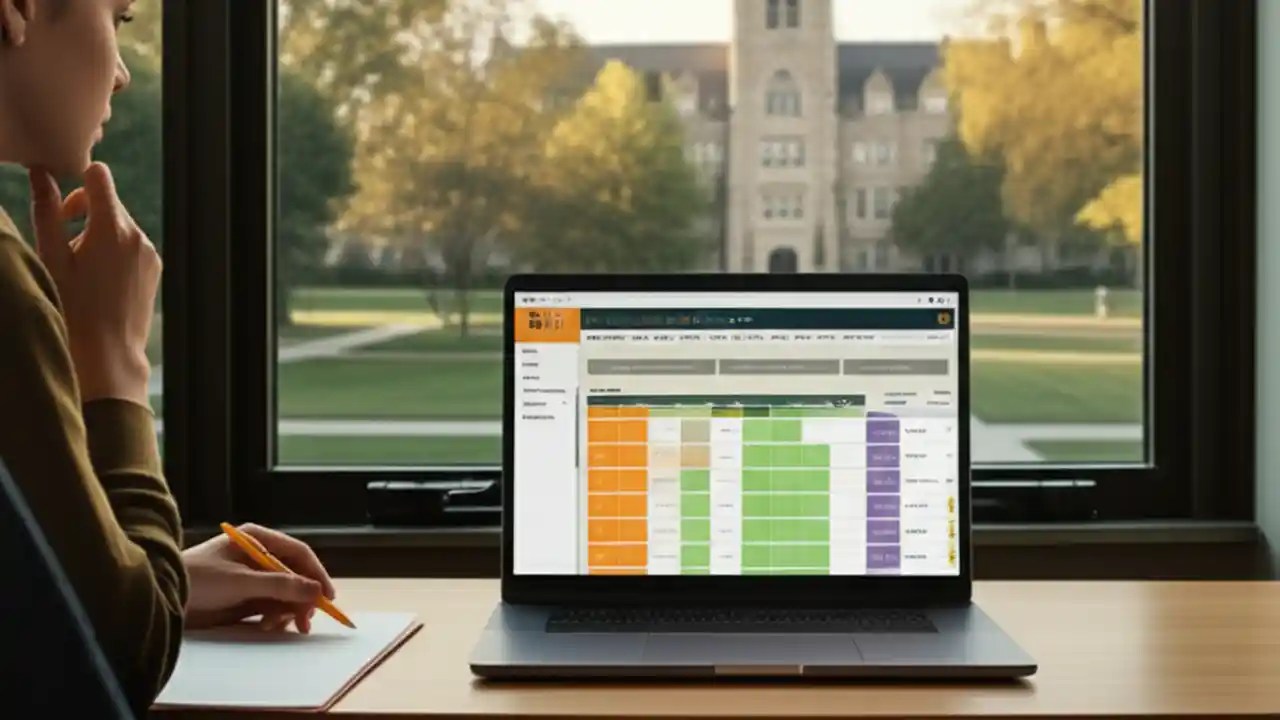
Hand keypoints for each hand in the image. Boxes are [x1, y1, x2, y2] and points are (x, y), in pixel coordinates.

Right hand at [28, 163, 158, 406]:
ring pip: (119, 226)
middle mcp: (137, 235)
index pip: (99, 176)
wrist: (107, 352)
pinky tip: (99, 281)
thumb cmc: (72, 306)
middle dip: (83, 216)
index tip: (63, 211)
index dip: (77, 183)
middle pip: (108, 202)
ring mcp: (149, 252)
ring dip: (97, 236)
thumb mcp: (50, 256)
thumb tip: (40, 171)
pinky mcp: (154, 268)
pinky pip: (131, 246)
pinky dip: (114, 252)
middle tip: (65, 248)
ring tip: (81, 271)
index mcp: (112, 227)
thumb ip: (45, 211)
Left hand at [183, 524, 336, 632]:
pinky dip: (275, 616)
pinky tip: (267, 625)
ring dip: (287, 609)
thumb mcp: (241, 581)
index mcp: (257, 539)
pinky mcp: (244, 597)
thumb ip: (280, 585)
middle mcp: (258, 555)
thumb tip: (315, 590)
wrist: (163, 598)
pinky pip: (271, 605)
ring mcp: (252, 577)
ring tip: (276, 624)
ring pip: (285, 593)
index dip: (316, 573)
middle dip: (301, 597)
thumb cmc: (198, 580)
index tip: (327, 596)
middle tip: (305, 621)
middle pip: (294, 575)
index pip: (298, 553)